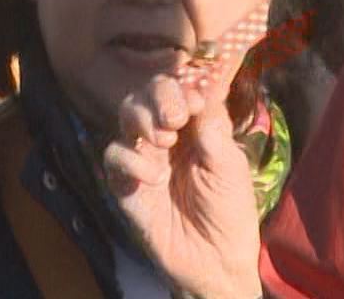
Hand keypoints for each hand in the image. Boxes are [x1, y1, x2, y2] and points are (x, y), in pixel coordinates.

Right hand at [103, 74, 262, 298]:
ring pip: (127, 116)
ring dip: (143, 120)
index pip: (181, 88)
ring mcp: (145, 157)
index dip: (184, 86)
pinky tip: (155, 178)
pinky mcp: (125, 183)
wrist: (213, 257)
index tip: (195, 101)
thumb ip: (212, 126)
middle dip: (160, 95)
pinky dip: (132, 160)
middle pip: (148, 94)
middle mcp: (168, 136)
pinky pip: (114, 156)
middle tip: (176, 118)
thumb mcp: (228, 163)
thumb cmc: (228, 208)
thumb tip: (204, 85)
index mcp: (197, 126)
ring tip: (166, 141)